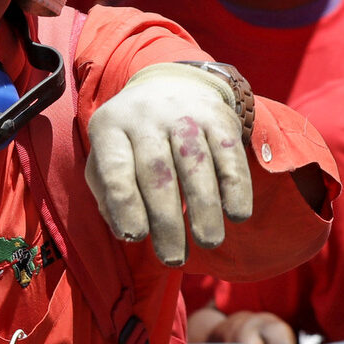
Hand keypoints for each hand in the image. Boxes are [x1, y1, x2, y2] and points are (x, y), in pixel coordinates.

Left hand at [85, 63, 252, 265]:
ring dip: (204, 208)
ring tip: (209, 242)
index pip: (116, 169)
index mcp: (110, 127)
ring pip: (195, 164)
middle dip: (166, 221)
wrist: (171, 84)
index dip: (125, 205)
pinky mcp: (218, 117)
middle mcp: (146, 117)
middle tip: (174, 259)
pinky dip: (236, 186)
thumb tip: (123, 230)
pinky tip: (237, 214)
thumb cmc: (132, 138)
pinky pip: (229, 154)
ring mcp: (184, 114)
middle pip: (157, 173)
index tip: (135, 237)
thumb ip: (107, 192)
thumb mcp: (106, 154)